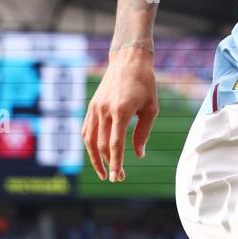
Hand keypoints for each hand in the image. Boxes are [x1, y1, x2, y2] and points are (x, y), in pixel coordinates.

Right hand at [82, 46, 158, 182]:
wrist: (129, 61)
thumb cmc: (145, 84)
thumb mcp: (151, 108)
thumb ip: (143, 132)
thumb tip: (138, 154)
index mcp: (121, 111)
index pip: (114, 144)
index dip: (115, 163)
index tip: (116, 178)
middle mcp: (104, 110)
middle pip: (101, 145)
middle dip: (108, 164)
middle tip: (117, 178)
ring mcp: (95, 108)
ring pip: (89, 140)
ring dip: (95, 158)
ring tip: (103, 171)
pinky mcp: (92, 106)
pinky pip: (86, 130)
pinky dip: (89, 144)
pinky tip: (96, 153)